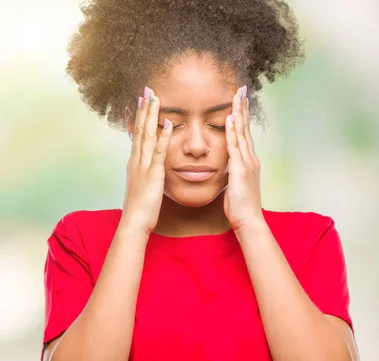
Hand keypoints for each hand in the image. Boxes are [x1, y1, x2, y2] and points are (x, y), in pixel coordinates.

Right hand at [120, 87, 172, 235]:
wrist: (135, 222)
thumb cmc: (141, 207)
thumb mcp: (143, 185)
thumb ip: (147, 173)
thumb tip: (150, 167)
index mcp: (135, 162)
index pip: (138, 134)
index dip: (140, 117)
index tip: (143, 100)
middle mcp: (137, 160)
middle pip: (140, 129)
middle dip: (144, 109)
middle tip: (147, 90)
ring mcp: (143, 165)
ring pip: (147, 135)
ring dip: (151, 116)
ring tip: (155, 98)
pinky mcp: (153, 174)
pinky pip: (158, 152)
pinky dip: (163, 136)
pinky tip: (168, 124)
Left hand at [224, 86, 263, 231]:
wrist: (248, 221)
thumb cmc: (240, 207)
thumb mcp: (235, 185)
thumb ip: (232, 173)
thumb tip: (227, 168)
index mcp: (248, 162)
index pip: (244, 134)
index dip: (242, 116)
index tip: (239, 101)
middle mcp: (250, 158)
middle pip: (246, 128)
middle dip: (243, 108)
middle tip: (241, 89)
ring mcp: (247, 163)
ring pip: (242, 132)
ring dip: (239, 113)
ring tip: (237, 96)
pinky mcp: (241, 169)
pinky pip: (235, 146)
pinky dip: (233, 131)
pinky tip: (231, 117)